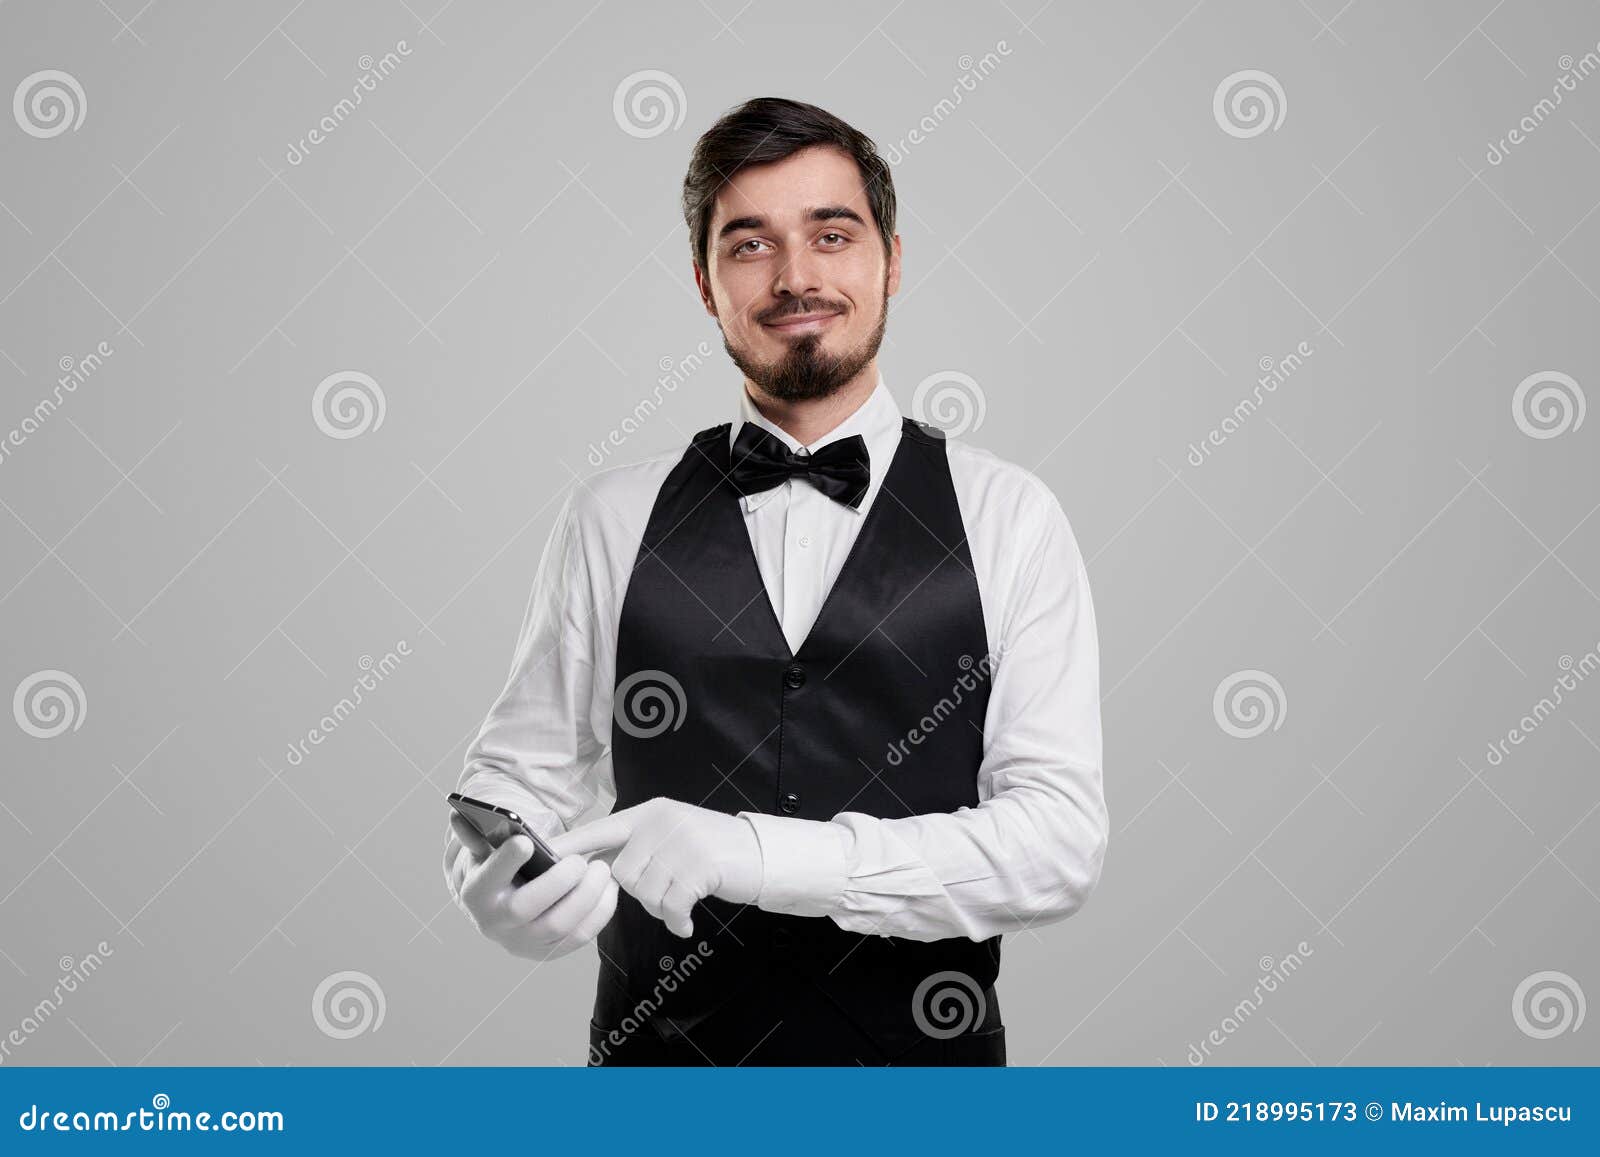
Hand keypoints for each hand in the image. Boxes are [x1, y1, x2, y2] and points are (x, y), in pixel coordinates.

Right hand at [443, 814, 617, 960]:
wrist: (501, 909)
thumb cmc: (497, 870)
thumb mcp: (483, 852)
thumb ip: (475, 834)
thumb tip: (458, 815)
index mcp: (477, 895)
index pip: (488, 880)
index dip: (506, 862)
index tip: (526, 841)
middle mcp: (496, 925)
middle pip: (525, 909)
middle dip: (556, 884)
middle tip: (579, 861)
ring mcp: (523, 943)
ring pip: (558, 927)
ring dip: (586, 898)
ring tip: (602, 870)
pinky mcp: (550, 952)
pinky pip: (580, 937)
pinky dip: (600, 912)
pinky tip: (609, 888)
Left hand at [550, 798, 762, 937]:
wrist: (758, 854)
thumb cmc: (711, 851)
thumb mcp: (671, 835)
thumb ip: (637, 847)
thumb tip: (597, 871)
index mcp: (648, 813)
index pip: (600, 830)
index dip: (570, 847)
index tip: (541, 858)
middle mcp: (661, 822)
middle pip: (623, 874)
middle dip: (641, 894)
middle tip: (668, 893)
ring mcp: (681, 841)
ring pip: (646, 892)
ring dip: (662, 907)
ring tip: (683, 901)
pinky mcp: (699, 865)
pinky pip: (670, 904)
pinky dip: (677, 920)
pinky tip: (687, 922)